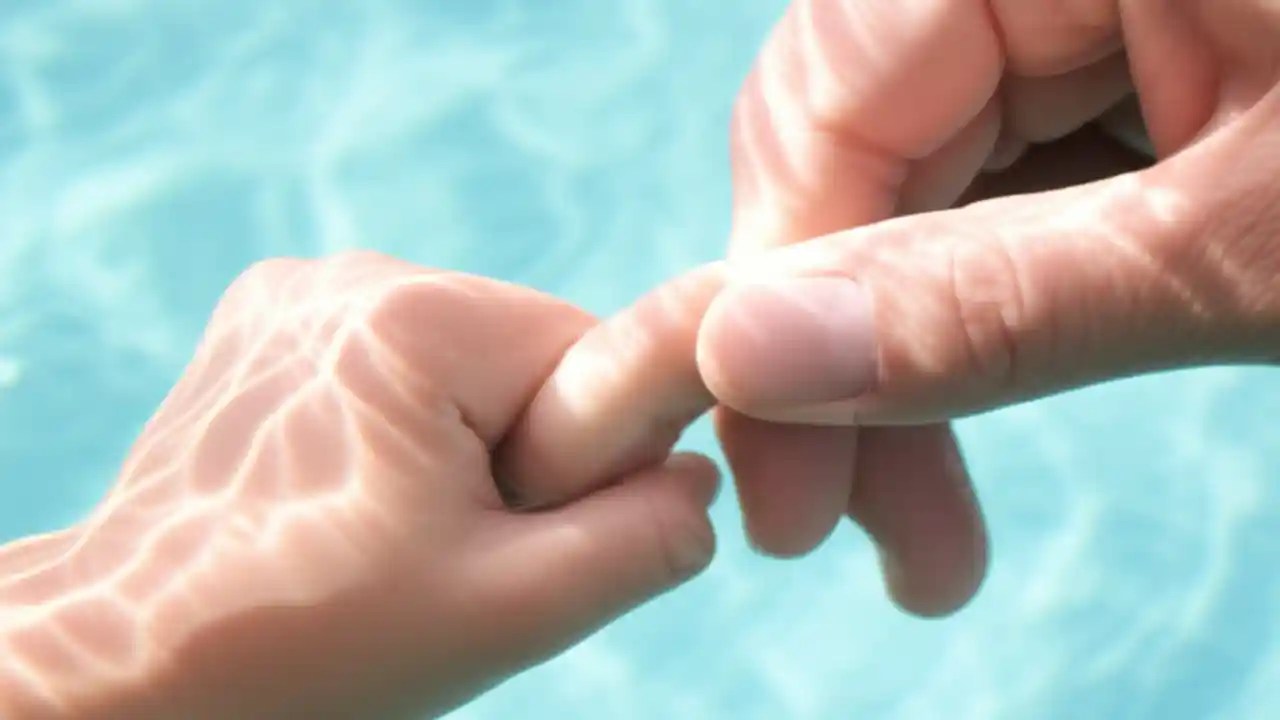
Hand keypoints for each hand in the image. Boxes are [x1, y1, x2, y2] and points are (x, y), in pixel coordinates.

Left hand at [0, 252, 718, 719]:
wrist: (127, 667)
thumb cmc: (307, 647)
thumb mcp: (512, 611)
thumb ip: (644, 536)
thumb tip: (696, 477)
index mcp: (417, 319)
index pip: (597, 357)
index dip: (580, 461)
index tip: (499, 533)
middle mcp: (353, 273)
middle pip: (529, 356)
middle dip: (517, 454)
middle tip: (436, 550)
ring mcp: (297, 289)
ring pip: (465, 363)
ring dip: (457, 444)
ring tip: (376, 528)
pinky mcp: (266, 317)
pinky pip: (395, 361)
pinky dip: (397, 426)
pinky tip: (339, 493)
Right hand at [497, 1, 1279, 616]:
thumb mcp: (1245, 249)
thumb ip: (993, 299)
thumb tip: (736, 359)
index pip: (828, 100)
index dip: (777, 304)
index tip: (783, 495)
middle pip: (862, 147)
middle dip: (859, 356)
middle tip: (873, 542)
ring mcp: (1077, 5)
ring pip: (920, 178)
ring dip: (919, 354)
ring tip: (924, 523)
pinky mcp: (1112, 58)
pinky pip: (992, 177)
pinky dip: (983, 302)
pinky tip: (971, 407)